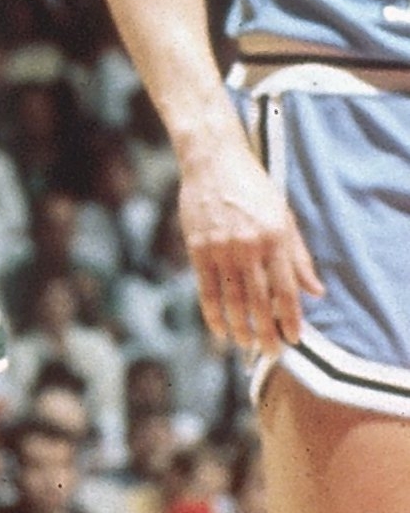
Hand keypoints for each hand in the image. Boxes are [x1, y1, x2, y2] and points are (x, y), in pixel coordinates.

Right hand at [177, 123, 321, 354]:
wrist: (211, 159)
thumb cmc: (253, 187)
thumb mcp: (284, 217)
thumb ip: (299, 257)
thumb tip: (316, 293)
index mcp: (273, 238)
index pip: (285, 290)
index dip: (290, 319)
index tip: (294, 340)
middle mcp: (247, 245)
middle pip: (257, 299)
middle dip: (265, 330)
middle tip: (271, 353)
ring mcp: (219, 246)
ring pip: (230, 297)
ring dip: (239, 326)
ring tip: (246, 345)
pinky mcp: (196, 245)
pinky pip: (205, 286)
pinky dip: (212, 311)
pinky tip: (219, 328)